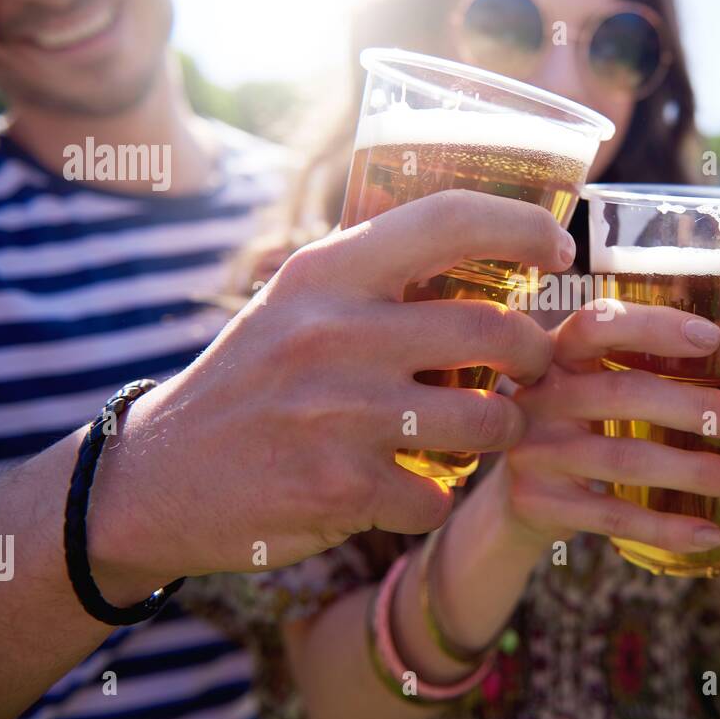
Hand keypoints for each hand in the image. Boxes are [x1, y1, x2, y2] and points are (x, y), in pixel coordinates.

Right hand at [89, 190, 573, 588]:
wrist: (159, 476)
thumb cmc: (251, 380)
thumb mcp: (298, 302)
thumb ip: (378, 277)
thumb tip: (489, 255)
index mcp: (327, 270)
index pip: (452, 219)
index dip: (526, 227)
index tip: (561, 252)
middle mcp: (336, 331)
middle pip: (499, 332)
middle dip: (537, 356)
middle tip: (532, 367)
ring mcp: (341, 413)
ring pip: (490, 422)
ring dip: (500, 433)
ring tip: (477, 431)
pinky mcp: (342, 488)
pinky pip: (441, 496)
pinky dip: (435, 499)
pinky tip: (407, 489)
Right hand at [501, 301, 719, 553]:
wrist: (513, 497)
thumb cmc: (574, 425)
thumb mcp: (585, 384)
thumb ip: (633, 367)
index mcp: (555, 353)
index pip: (597, 324)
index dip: (652, 326)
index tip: (711, 338)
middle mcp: (538, 397)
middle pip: (623, 394)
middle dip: (697, 408)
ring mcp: (535, 451)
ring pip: (626, 459)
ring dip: (696, 471)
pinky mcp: (540, 503)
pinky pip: (614, 516)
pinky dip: (667, 528)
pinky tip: (709, 532)